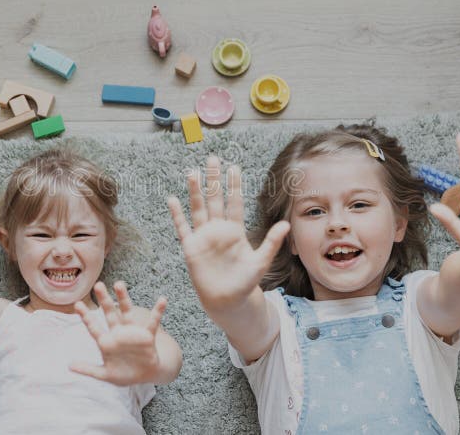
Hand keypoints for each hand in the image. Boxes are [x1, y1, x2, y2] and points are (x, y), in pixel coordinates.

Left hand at [70, 282, 166, 385]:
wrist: (145, 376)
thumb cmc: (124, 374)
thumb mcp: (105, 374)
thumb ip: (89, 370)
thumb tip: (69, 366)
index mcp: (106, 342)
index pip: (94, 327)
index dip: (86, 316)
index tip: (77, 304)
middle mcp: (118, 332)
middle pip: (110, 313)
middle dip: (104, 300)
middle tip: (98, 285)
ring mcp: (132, 332)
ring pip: (127, 311)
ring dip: (123, 298)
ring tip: (119, 284)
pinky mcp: (147, 335)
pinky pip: (153, 322)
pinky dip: (158, 311)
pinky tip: (162, 300)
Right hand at [167, 156, 289, 307]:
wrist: (228, 301)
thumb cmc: (245, 282)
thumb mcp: (261, 261)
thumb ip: (272, 242)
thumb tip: (286, 224)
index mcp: (235, 230)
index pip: (234, 202)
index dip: (234, 186)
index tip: (234, 167)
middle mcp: (218, 230)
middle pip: (215, 199)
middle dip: (213, 180)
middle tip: (213, 159)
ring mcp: (204, 237)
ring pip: (198, 209)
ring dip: (195, 192)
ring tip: (193, 173)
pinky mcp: (191, 248)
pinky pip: (183, 228)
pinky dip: (177, 215)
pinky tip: (173, 200)